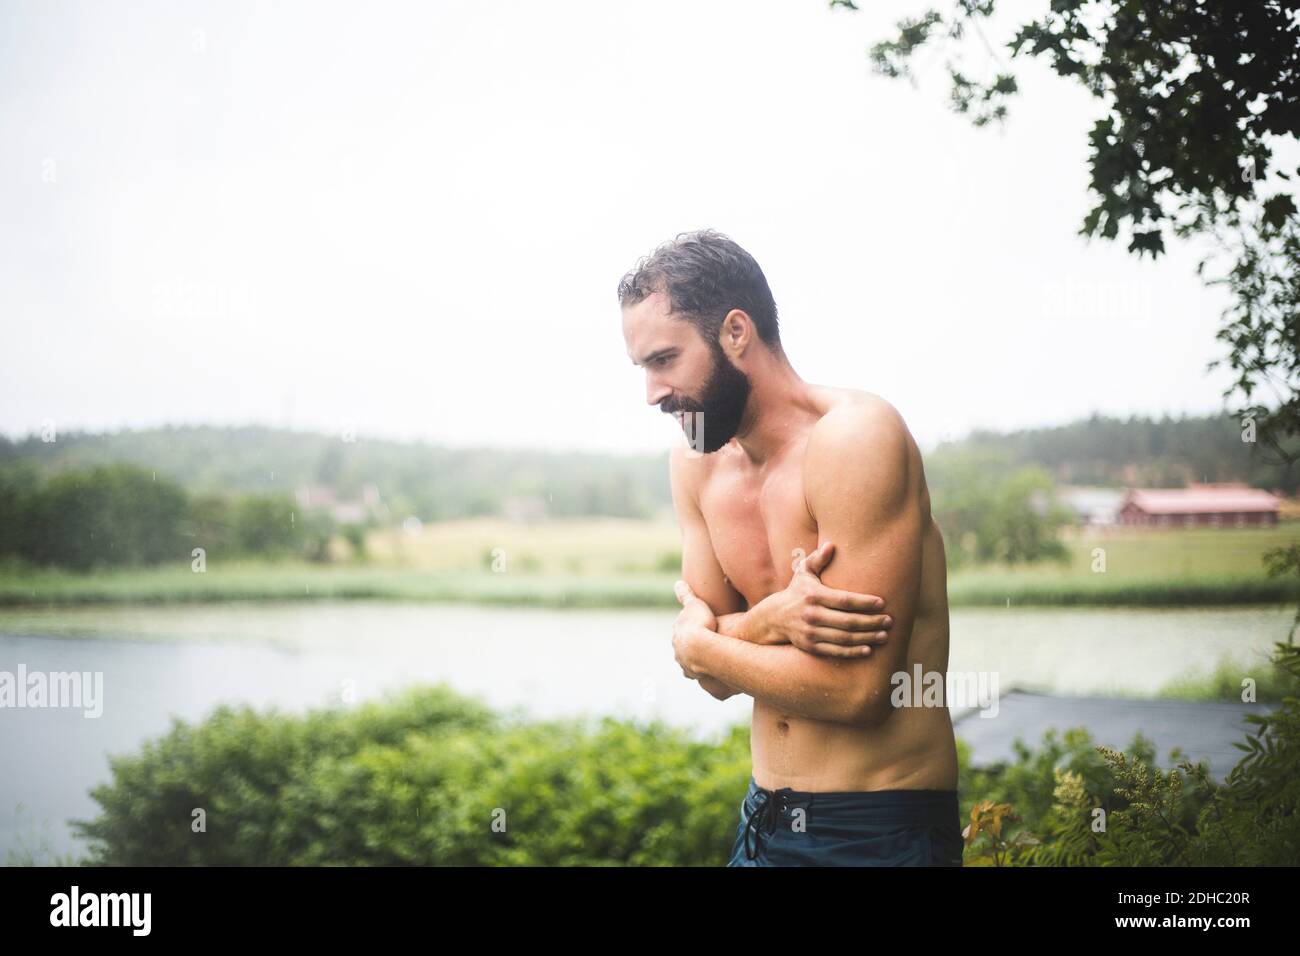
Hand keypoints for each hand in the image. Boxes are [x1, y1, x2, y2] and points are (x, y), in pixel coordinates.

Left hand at [672, 580, 716, 678]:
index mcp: (678, 632)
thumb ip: (686, 595)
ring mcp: (683, 662)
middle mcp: (677, 648)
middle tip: (699, 647)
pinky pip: (697, 674)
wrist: (700, 646)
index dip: (689, 629)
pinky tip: (708, 675)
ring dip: (694, 661)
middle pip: (682, 647)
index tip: (694, 629)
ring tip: (705, 663)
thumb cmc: (700, 623)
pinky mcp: (692, 673)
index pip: (681, 631)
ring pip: (687, 662)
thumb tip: (677, 583)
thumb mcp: (694, 604)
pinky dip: (701, 673)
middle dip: (688, 647)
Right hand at [750, 541, 892, 657]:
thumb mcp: (803, 573)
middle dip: (871, 622)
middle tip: (889, 621)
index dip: (865, 602)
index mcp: (813, 596)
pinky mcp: (810, 647)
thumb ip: (818, 559)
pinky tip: (868, 649)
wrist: (774, 617)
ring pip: (844, 638)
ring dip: (867, 638)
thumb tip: (831, 545)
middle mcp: (811, 615)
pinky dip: (852, 652)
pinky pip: (835, 651)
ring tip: (884, 635)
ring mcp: (811, 633)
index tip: (882, 603)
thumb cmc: (797, 591)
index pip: (844, 600)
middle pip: (848, 621)